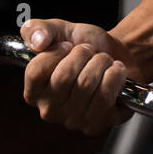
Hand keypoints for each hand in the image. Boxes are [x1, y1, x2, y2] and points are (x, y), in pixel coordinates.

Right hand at [20, 18, 134, 135]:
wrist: (118, 54)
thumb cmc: (85, 45)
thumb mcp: (58, 30)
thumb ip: (36, 29)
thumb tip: (37, 41)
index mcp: (34, 92)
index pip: (35, 72)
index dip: (56, 52)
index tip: (68, 45)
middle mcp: (50, 111)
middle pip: (63, 77)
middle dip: (83, 54)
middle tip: (90, 51)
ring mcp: (73, 121)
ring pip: (86, 84)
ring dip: (101, 62)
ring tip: (104, 60)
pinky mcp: (98, 124)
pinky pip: (105, 96)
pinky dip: (115, 75)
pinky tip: (115, 71)